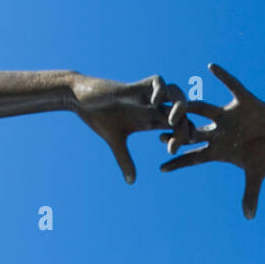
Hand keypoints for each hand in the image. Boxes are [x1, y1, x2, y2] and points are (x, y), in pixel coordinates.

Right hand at [71, 73, 193, 183]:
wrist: (80, 99)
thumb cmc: (98, 117)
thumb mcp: (114, 141)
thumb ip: (125, 160)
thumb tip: (131, 182)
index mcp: (151, 118)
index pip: (178, 125)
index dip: (181, 137)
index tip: (171, 151)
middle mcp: (153, 106)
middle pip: (183, 111)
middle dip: (184, 128)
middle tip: (172, 147)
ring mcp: (146, 94)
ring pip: (176, 92)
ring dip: (180, 106)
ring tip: (171, 121)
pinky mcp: (136, 84)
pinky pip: (158, 80)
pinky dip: (161, 90)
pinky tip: (154, 103)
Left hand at [160, 63, 264, 218]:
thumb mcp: (256, 176)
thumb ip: (250, 195)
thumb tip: (249, 217)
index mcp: (218, 149)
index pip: (193, 157)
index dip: (178, 162)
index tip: (160, 168)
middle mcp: (218, 130)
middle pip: (193, 132)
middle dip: (177, 134)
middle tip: (156, 134)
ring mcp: (229, 115)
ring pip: (205, 109)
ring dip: (191, 106)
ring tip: (174, 101)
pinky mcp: (244, 101)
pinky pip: (232, 86)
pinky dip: (224, 77)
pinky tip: (211, 66)